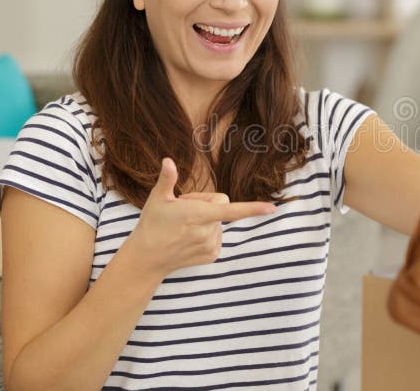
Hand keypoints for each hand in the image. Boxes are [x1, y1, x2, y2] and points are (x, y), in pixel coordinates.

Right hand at [126, 158, 276, 276]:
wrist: (147, 258)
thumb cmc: (152, 224)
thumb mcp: (157, 199)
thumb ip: (167, 179)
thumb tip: (168, 160)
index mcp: (198, 215)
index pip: (231, 210)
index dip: (252, 209)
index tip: (272, 208)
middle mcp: (207, 231)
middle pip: (222, 206)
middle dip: (207, 203)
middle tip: (185, 208)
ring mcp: (210, 245)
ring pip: (219, 222)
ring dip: (207, 220)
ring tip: (185, 224)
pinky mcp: (211, 255)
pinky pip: (217, 236)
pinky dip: (207, 233)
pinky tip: (190, 237)